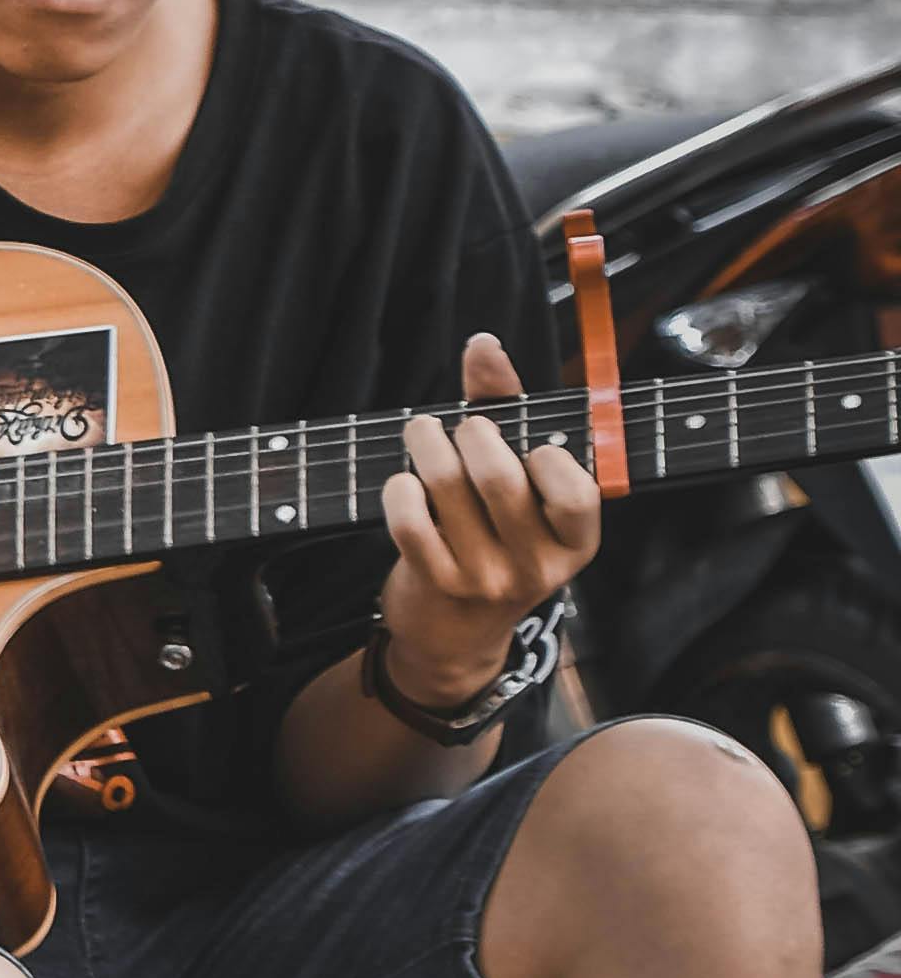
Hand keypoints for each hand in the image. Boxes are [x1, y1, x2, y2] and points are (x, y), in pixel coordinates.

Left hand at [378, 327, 599, 704]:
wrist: (456, 634)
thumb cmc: (495, 536)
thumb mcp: (522, 487)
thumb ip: (508, 409)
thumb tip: (483, 343)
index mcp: (578, 541)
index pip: (577, 490)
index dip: (545, 455)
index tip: (525, 441)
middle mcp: (538, 566)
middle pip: (499, 477)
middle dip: (471, 433)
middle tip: (460, 426)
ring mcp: (486, 579)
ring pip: (448, 487)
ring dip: (426, 444)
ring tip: (421, 433)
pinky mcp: (436, 585)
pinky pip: (410, 521)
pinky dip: (399, 489)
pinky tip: (402, 482)